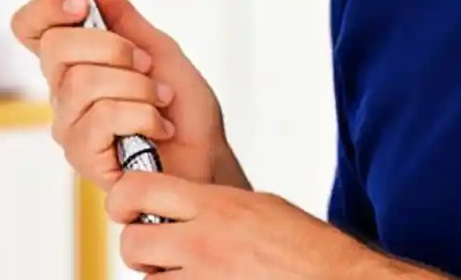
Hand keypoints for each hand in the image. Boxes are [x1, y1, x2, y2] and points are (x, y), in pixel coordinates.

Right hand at [10, 0, 247, 190]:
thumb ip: (118, 13)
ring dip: (139, 87)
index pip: (30, 27)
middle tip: (146, 66)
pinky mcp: (83, 156)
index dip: (45, 8)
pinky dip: (144, 117)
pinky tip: (157, 129)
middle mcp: (63, 92)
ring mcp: (69, 126)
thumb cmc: (182, 108)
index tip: (81, 4)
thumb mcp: (157, 47)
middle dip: (115, 48)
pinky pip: (103, 117)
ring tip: (159, 101)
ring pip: (84, 83)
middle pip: (57, 47)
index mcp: (76, 62)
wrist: (207, 155)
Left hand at [107, 173, 370, 277]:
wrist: (334, 279)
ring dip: (162, 278)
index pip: (138, 190)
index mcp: (217, 207)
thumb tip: (179, 207)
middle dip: (141, 248)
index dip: (125, 198)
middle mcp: (204, 243)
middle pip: (132, 244)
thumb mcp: (259, 207)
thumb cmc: (306, 248)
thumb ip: (213, 205)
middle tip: (161, 251)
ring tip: (193, 272)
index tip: (130, 206)